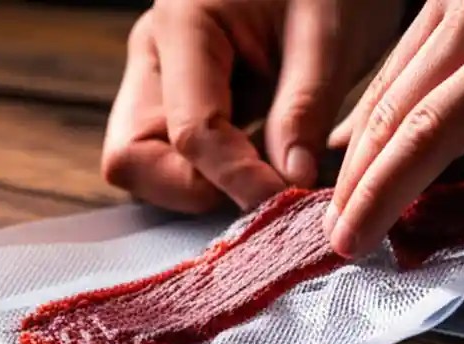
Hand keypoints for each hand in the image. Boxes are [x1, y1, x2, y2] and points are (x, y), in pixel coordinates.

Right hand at [103, 0, 402, 213]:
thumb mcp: (331, 33)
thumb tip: (288, 182)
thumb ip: (305, 108)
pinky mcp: (175, 102)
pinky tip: (263, 161)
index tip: (284, 199)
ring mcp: (159, 82)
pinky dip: (214, 176)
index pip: (190, 129)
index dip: (235, 177)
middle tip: (263, 186)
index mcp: (182, 24)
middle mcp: (154, 57)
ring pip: (145, 166)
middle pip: (132, 156)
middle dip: (193, 188)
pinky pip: (172, 161)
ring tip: (270, 168)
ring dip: (203, 184)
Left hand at [326, 0, 463, 257]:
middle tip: (333, 238)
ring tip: (363, 234)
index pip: (383, 98)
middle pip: (396, 117)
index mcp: (450, 17)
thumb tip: (352, 132)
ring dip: (392, 184)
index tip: (326, 207)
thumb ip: (423, 69)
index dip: (348, 160)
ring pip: (443, 120)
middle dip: (354, 185)